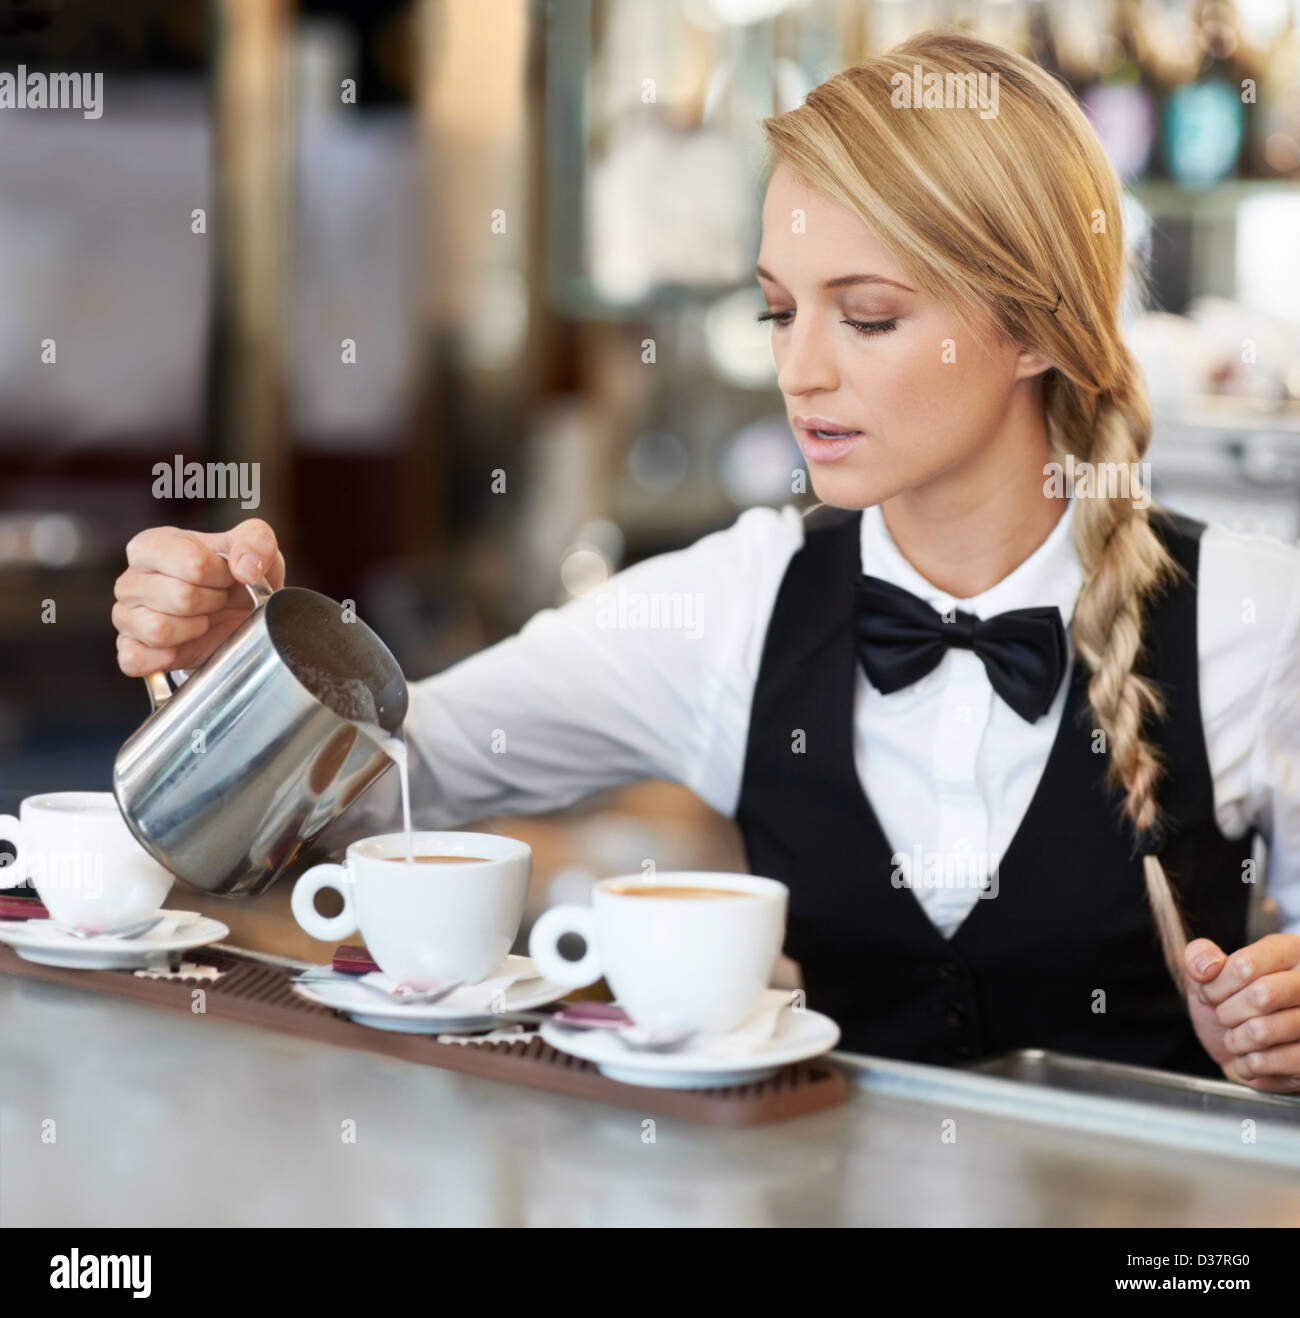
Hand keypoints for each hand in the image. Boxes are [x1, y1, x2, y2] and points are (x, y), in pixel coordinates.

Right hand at [113, 520, 285, 676]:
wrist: (241, 618)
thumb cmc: (239, 578)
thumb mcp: (258, 548)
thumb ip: (256, 541)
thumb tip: (244, 568)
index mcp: (153, 545)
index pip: (192, 563)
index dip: (220, 575)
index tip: (226, 576)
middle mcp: (131, 580)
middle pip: (180, 597)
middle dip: (212, 602)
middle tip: (217, 600)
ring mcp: (125, 617)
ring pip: (158, 629)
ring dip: (194, 629)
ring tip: (203, 619)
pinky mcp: (130, 651)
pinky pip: (136, 659)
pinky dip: (166, 658)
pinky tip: (184, 645)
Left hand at [1184, 934, 1299, 1091]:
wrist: (1248, 1046)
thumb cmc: (1233, 1004)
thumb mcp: (1209, 973)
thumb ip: (1200, 956)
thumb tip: (1206, 967)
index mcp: (1289, 951)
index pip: (1245, 965)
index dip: (1216, 986)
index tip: (1210, 995)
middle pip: (1261, 996)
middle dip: (1227, 1012)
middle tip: (1224, 1017)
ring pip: (1264, 1031)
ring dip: (1236, 1040)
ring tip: (1236, 1038)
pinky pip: (1275, 1062)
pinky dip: (1249, 1064)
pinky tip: (1248, 1057)